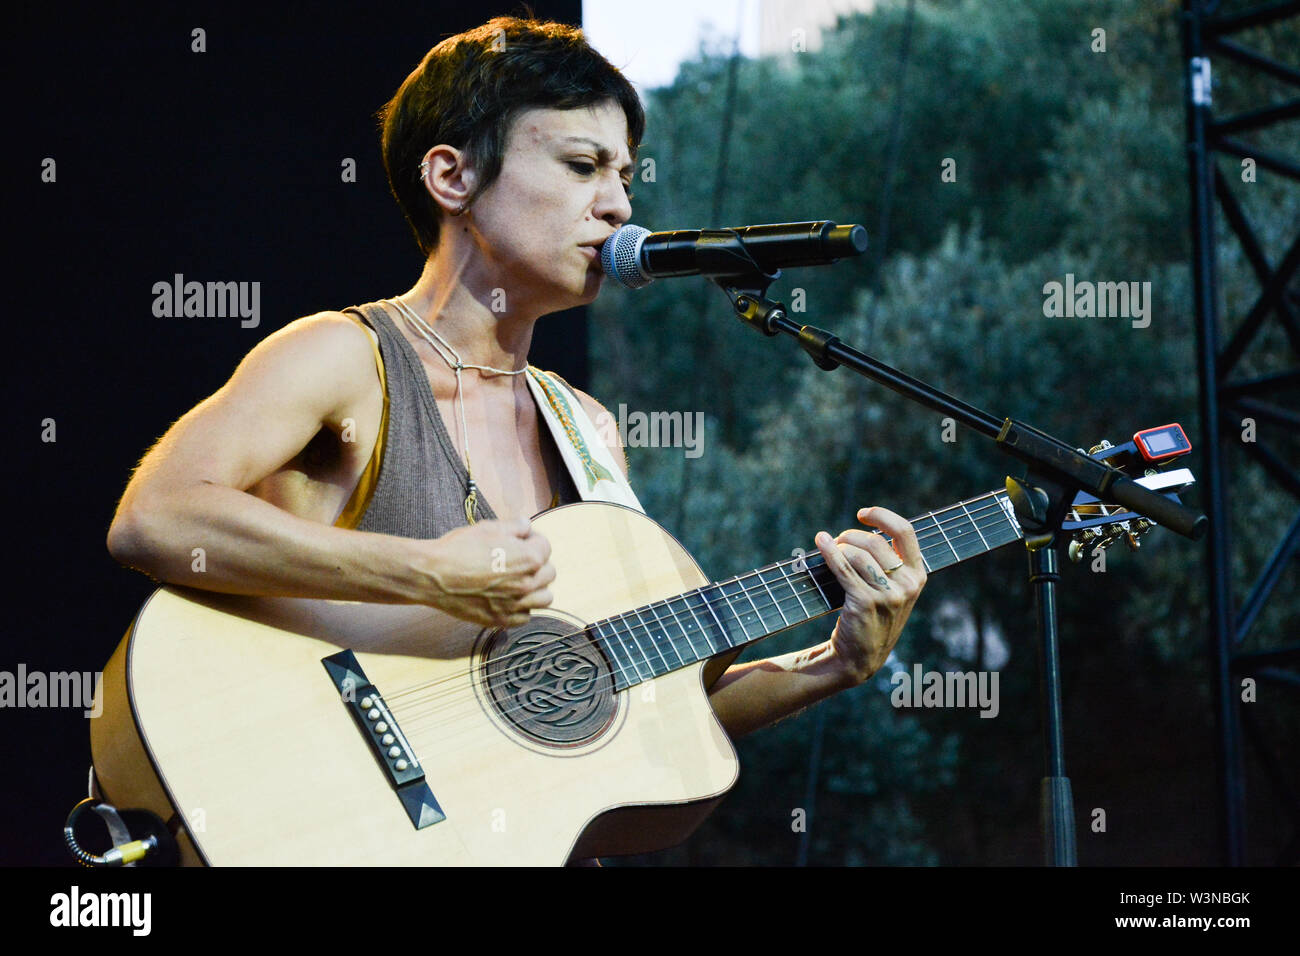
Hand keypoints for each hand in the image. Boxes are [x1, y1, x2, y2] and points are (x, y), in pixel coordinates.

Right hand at [414, 517, 554, 627]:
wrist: (434, 575)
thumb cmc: (458, 549)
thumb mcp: (488, 528)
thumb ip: (514, 527)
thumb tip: (526, 525)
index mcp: (529, 558)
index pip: (546, 547)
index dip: (532, 540)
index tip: (520, 540)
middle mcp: (528, 583)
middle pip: (549, 573)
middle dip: (537, 564)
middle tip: (519, 560)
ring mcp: (516, 604)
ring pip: (544, 599)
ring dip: (536, 589)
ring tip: (519, 582)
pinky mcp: (502, 620)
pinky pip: (525, 616)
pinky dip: (521, 608)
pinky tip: (508, 598)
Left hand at [814, 506, 926, 683]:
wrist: (860, 656)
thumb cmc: (874, 616)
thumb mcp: (894, 590)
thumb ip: (890, 563)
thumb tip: (865, 529)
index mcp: (918, 576)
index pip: (905, 532)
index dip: (882, 516)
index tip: (863, 514)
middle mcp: (907, 585)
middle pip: (875, 541)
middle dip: (851, 536)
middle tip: (838, 541)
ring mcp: (888, 595)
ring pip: (858, 554)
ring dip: (839, 546)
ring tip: (831, 550)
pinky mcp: (865, 603)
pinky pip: (843, 568)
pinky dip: (829, 552)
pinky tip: (820, 543)